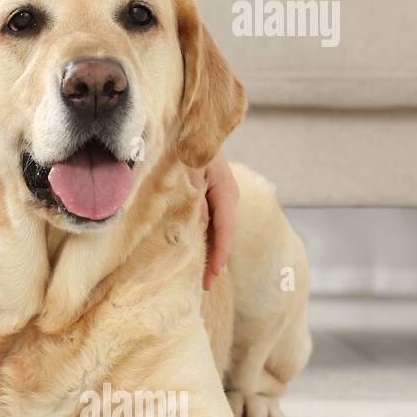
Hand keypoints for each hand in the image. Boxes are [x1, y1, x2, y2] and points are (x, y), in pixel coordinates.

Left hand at [185, 152, 238, 291]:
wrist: (194, 129)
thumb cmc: (189, 147)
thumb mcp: (188, 170)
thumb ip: (192, 197)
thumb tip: (198, 226)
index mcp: (226, 192)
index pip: (225, 229)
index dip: (219, 252)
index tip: (213, 273)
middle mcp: (228, 197)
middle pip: (223, 235)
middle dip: (215, 260)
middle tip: (205, 286)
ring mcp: (222, 199)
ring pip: (218, 232)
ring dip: (210, 253)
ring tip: (203, 279)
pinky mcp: (212, 199)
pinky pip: (211, 224)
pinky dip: (206, 241)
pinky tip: (199, 256)